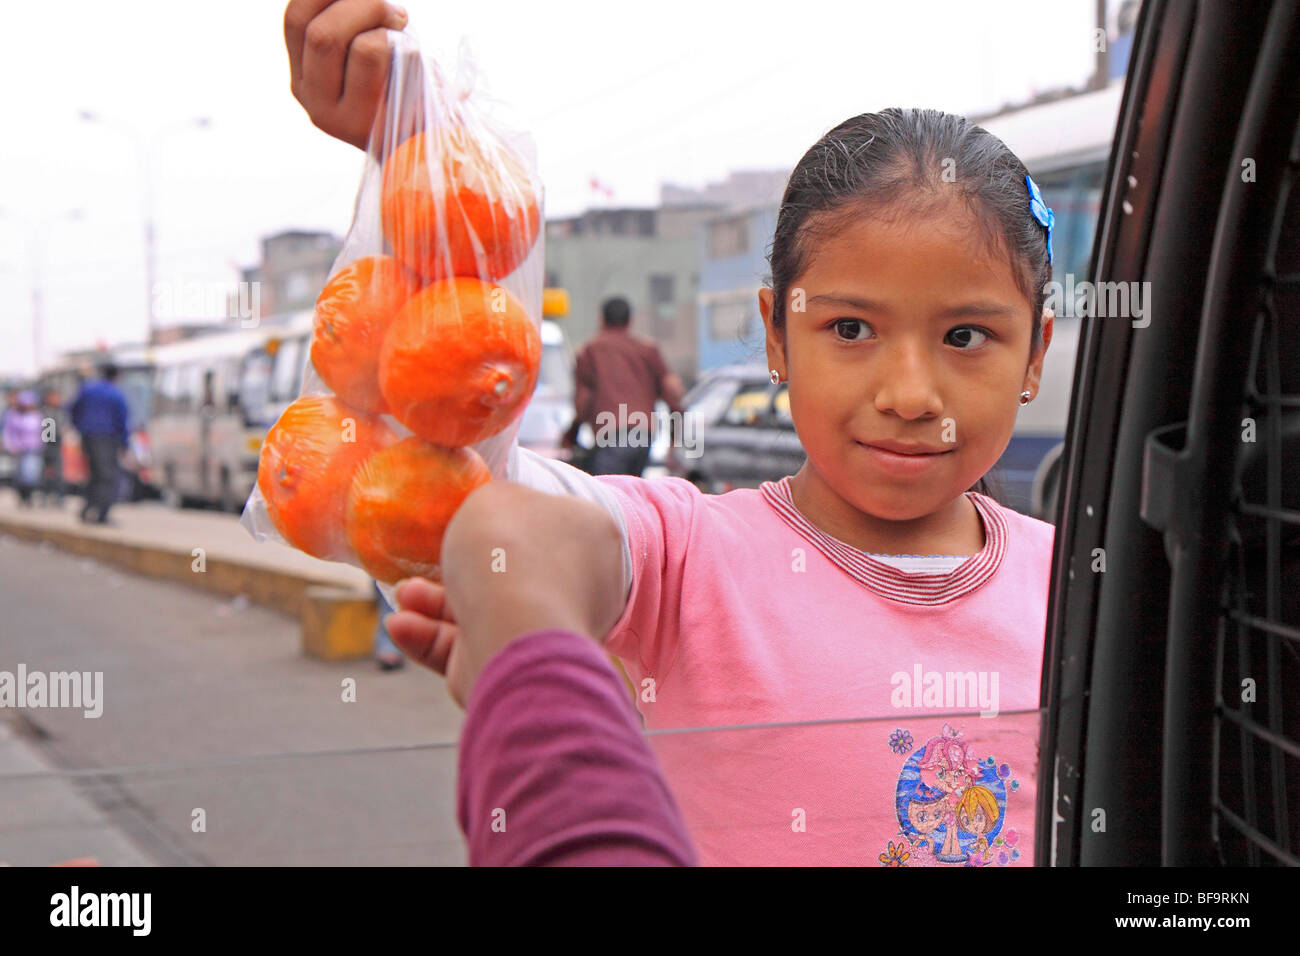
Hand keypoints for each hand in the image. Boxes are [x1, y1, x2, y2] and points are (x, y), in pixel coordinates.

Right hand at [283, 0, 408, 149]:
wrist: (424, 149)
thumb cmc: (403, 95)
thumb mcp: (367, 60)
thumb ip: (350, 29)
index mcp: (304, 75)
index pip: (296, 20)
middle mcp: (311, 97)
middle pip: (320, 32)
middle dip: (362, 4)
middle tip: (394, 11)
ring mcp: (335, 118)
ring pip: (348, 43)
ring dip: (380, 22)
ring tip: (401, 27)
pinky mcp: (364, 127)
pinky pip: (377, 59)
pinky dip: (402, 46)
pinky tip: (414, 59)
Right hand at [388, 481, 624, 706]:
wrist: (512, 630)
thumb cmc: (507, 552)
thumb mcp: (493, 498)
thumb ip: (494, 504)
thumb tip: (493, 515)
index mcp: (593, 535)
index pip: (550, 522)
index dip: (507, 521)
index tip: (471, 522)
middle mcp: (580, 585)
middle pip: (510, 571)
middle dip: (457, 567)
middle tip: (422, 563)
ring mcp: (549, 631)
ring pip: (482, 611)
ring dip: (433, 603)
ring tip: (402, 596)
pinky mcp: (514, 668)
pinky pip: (469, 648)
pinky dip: (430, 637)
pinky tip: (401, 626)